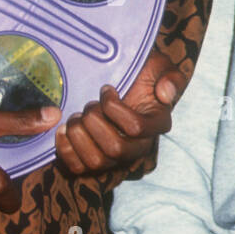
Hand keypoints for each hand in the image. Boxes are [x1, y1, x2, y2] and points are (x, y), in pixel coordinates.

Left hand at [55, 51, 185, 175]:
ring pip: (96, 161)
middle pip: (115, 148)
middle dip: (94, 120)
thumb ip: (171, 77)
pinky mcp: (93, 161)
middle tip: (89, 104)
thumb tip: (164, 94)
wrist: (116, 81)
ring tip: (76, 116)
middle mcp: (137, 146)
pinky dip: (65, 148)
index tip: (106, 89)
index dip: (114, 108)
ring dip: (79, 133)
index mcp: (155, 125)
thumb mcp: (159, 66)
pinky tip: (63, 129)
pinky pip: (77, 167)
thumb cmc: (139, 73)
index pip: (136, 127)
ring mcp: (115, 157)